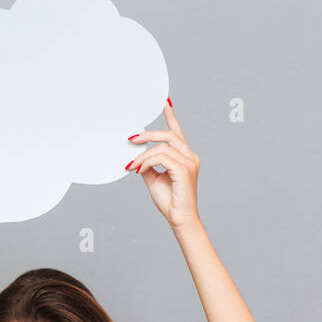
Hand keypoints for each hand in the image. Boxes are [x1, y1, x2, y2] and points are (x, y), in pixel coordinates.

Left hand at [126, 100, 200, 229]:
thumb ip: (148, 165)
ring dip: (142, 155)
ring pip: (162, 147)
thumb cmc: (170, 200)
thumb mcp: (153, 179)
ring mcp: (189, 162)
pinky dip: (147, 162)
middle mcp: (190, 156)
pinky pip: (161, 158)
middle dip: (147, 135)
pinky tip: (138, 170)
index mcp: (185, 157)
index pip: (177, 133)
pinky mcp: (184, 170)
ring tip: (132, 165)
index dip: (171, 117)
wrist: (179, 219)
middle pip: (168, 135)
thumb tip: (137, 156)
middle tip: (131, 139)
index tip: (165, 103)